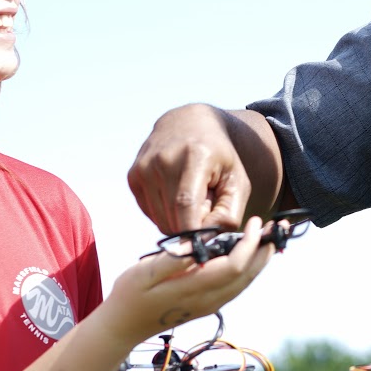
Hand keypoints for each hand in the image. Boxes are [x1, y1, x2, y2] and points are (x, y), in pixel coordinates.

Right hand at [101, 217, 274, 342]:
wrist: (122, 327)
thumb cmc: (129, 295)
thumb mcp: (143, 273)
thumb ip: (171, 260)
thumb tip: (196, 246)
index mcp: (193, 288)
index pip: (234, 266)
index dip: (250, 244)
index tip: (255, 221)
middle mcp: (207, 300)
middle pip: (247, 275)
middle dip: (265, 250)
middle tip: (280, 225)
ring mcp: (208, 305)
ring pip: (245, 283)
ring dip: (261, 261)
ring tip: (272, 238)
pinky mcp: (206, 306)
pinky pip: (236, 287)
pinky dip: (250, 270)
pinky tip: (252, 256)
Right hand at [128, 104, 251, 232]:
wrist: (189, 123)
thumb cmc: (219, 156)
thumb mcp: (237, 180)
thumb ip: (229, 213)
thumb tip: (207, 239)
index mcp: (193, 156)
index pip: (186, 205)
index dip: (193, 232)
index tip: (204, 247)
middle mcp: (163, 160)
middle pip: (172, 217)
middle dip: (190, 226)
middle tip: (205, 211)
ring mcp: (144, 166)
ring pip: (159, 219)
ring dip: (178, 220)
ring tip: (192, 200)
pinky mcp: (133, 175)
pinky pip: (150, 212)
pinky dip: (165, 213)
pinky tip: (176, 195)